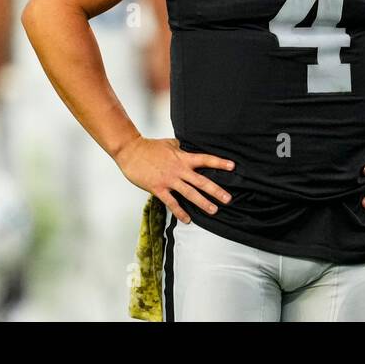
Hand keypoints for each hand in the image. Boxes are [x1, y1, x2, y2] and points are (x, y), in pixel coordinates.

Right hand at [115, 136, 233, 223]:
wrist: (131, 151)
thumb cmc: (150, 147)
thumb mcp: (171, 144)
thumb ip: (183, 148)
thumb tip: (191, 147)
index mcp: (183, 158)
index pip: (205, 159)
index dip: (219, 163)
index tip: (233, 167)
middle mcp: (179, 170)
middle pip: (201, 181)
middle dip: (216, 190)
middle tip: (228, 199)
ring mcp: (169, 180)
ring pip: (189, 193)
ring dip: (202, 203)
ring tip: (213, 210)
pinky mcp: (158, 188)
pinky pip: (171, 202)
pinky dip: (180, 212)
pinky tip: (187, 220)